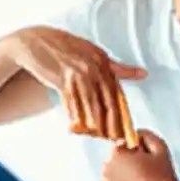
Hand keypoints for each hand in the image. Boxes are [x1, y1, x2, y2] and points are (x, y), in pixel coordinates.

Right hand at [10, 26, 146, 141]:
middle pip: (106, 100)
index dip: (121, 112)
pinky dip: (74, 115)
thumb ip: (117, 68)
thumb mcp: (94, 54)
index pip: (117, 92)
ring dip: (95, 122)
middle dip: (111, 122)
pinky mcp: (61, 78)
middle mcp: (93, 67)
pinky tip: (77, 126)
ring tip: (98, 136)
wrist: (36, 42)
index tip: (125, 128)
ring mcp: (77, 72)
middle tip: (114, 138)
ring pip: (90, 104)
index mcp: (103, 61)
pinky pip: (71, 101)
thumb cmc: (68, 49)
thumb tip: (143, 73)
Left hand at [101, 130, 179, 180]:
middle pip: (114, 161)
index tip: (143, 159)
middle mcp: (107, 169)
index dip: (133, 152)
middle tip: (142, 172)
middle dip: (125, 163)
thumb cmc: (163, 175)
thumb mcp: (160, 148)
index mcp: (117, 154)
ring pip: (111, 175)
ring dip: (121, 176)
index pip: (120, 147)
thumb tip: (137, 133)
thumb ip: (146, 135)